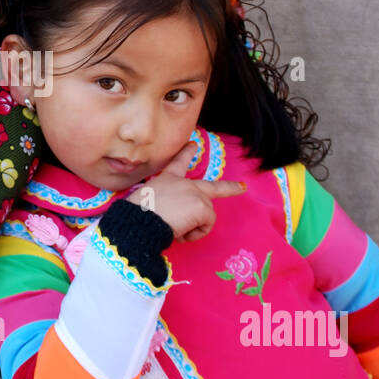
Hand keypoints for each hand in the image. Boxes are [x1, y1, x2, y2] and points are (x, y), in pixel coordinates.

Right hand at [127, 141, 245, 240]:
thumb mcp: (148, 203)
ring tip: (175, 228)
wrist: (140, 220)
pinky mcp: (203, 207)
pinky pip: (206, 226)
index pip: (178, 163)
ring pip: (205, 216)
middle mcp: (184, 183)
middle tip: (242, 187)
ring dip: (193, 227)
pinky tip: (181, 231)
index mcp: (167, 180)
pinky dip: (195, 233)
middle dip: (229, 187)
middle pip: (212, 186)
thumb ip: (164, 205)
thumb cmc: (136, 215)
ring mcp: (196, 193)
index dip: (186, 154)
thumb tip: (175, 221)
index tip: (193, 145)